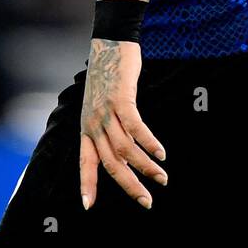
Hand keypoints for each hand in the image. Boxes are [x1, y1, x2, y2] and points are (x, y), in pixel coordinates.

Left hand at [79, 38, 166, 210]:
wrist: (110, 41)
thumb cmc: (109, 73)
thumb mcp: (100, 102)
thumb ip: (107, 125)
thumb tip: (121, 148)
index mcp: (86, 126)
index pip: (85, 161)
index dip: (87, 184)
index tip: (88, 206)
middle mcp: (93, 122)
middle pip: (110, 163)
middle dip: (129, 185)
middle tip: (146, 202)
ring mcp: (106, 111)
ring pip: (125, 149)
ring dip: (145, 166)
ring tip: (162, 177)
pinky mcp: (120, 98)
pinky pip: (135, 128)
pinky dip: (149, 143)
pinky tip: (161, 153)